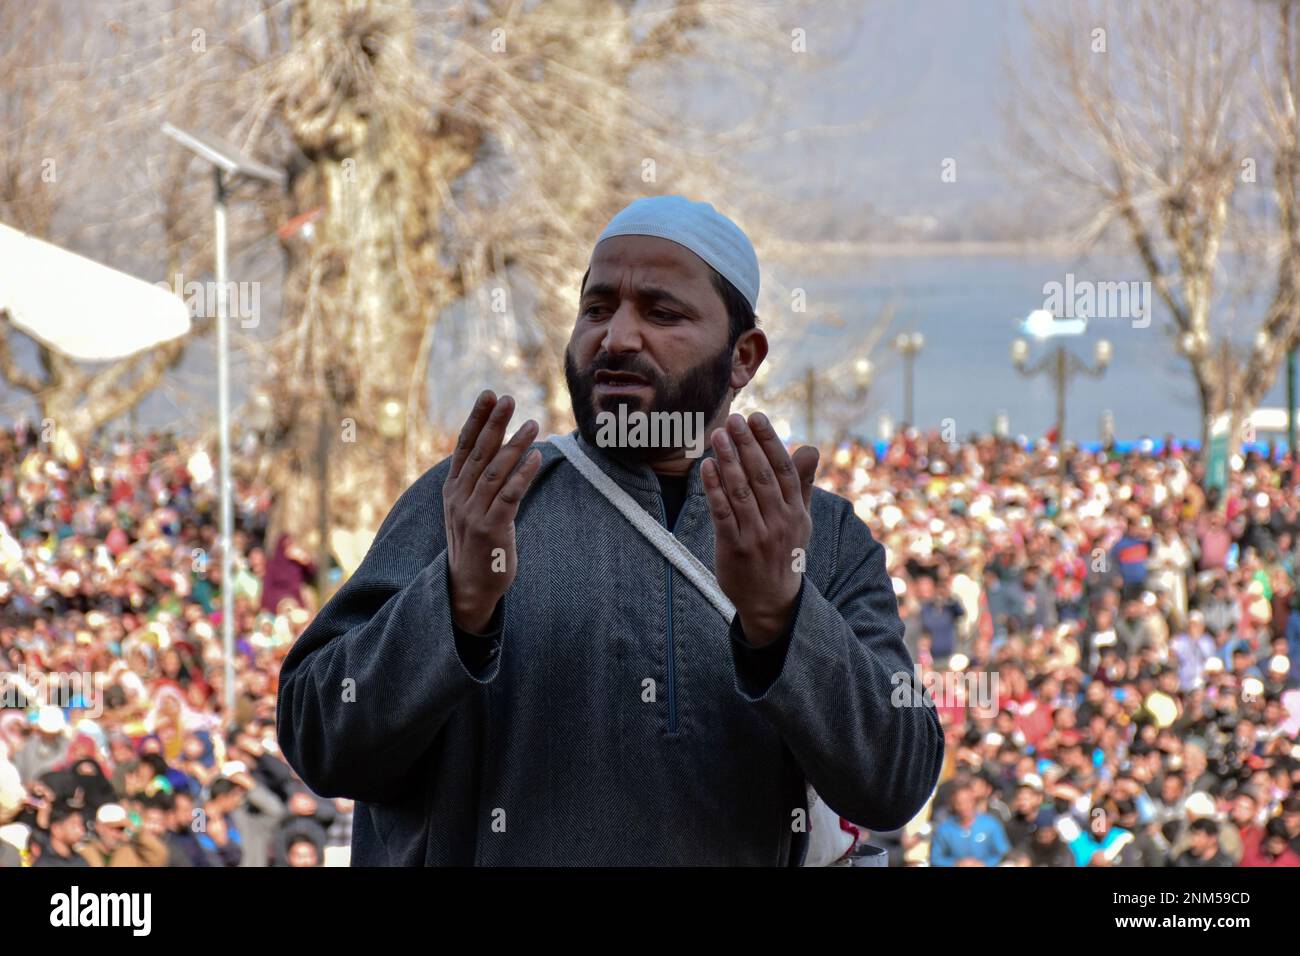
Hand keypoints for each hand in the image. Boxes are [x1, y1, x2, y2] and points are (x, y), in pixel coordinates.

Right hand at [445, 391, 540, 632]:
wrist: (468, 588)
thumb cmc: (475, 545)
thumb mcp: (468, 509)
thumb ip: (477, 482)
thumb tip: (495, 450)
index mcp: (453, 490)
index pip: (464, 447)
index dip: (476, 420)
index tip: (488, 396)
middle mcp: (459, 498)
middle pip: (479, 454)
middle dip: (494, 424)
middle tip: (508, 399)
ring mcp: (474, 514)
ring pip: (496, 472)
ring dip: (515, 445)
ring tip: (533, 423)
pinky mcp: (491, 530)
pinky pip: (509, 496)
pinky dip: (523, 475)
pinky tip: (536, 458)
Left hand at [701, 412, 818, 646]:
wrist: (772, 600)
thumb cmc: (784, 551)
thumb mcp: (801, 519)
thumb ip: (802, 483)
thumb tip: (810, 448)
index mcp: (796, 511)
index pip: (784, 469)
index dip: (769, 441)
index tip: (756, 418)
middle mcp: (780, 522)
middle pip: (762, 475)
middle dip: (747, 444)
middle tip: (733, 419)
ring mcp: (757, 535)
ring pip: (741, 491)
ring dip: (728, 460)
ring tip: (717, 436)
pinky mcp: (735, 548)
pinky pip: (723, 513)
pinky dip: (714, 488)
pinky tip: (706, 467)